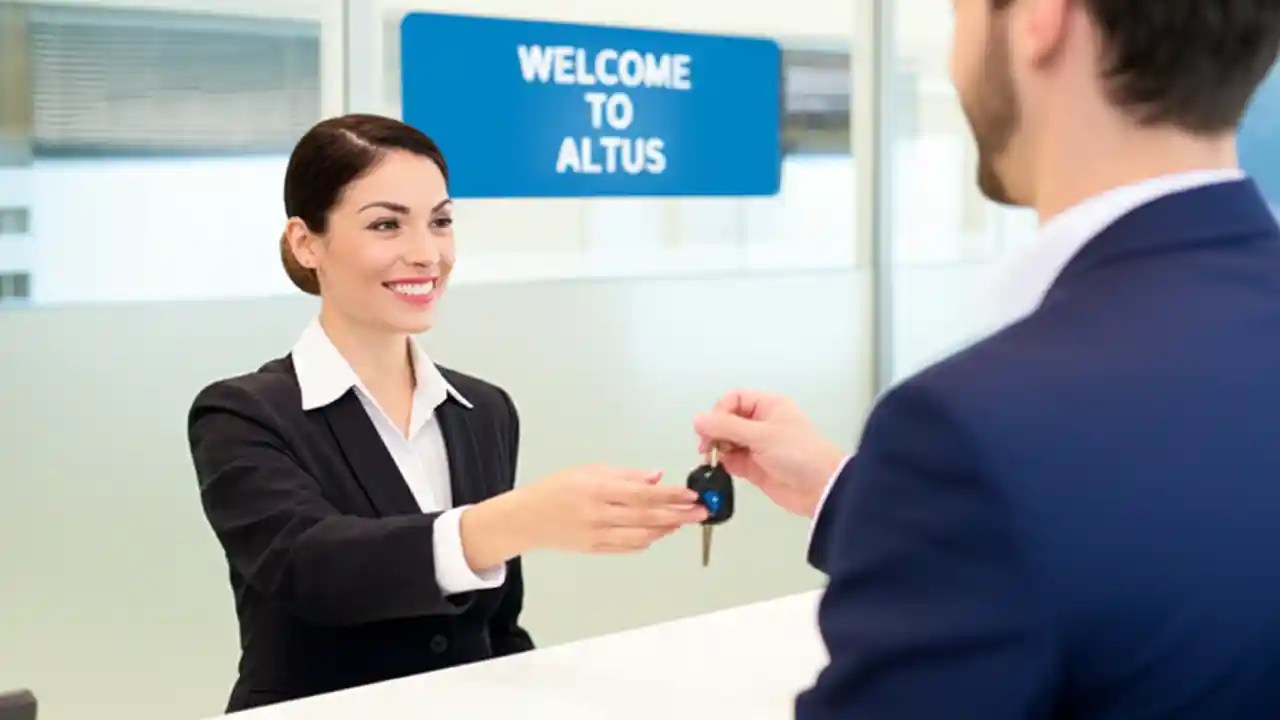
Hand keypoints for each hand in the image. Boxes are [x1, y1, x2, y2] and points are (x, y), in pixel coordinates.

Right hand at [461, 466, 706, 567]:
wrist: (528, 518)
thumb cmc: (557, 490)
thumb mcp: (590, 471)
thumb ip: (625, 475)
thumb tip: (656, 476)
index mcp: (598, 490)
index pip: (643, 494)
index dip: (671, 496)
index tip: (691, 494)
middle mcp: (599, 515)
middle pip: (648, 517)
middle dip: (679, 514)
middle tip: (701, 511)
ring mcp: (598, 536)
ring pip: (642, 536)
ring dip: (666, 529)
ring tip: (684, 521)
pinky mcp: (596, 550)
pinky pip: (629, 547)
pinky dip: (648, 541)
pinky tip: (660, 533)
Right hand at [693, 390, 844, 516]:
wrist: (821, 489)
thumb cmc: (802, 455)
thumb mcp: (762, 435)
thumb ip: (727, 427)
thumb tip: (699, 419)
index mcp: (768, 406)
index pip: (733, 399)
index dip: (719, 411)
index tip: (710, 427)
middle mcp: (761, 423)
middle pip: (726, 420)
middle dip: (714, 431)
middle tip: (707, 445)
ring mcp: (757, 446)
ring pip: (726, 441)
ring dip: (716, 449)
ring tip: (713, 457)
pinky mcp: (754, 466)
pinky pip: (731, 460)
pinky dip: (723, 464)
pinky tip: (721, 468)